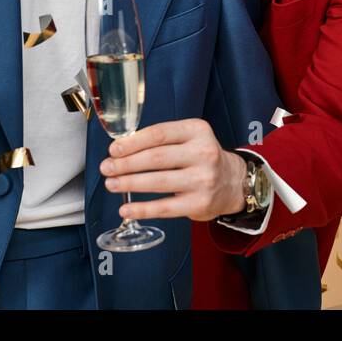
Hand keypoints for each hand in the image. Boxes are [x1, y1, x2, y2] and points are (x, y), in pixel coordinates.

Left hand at [100, 119, 247, 220]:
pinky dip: (142, 209)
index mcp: (197, 131)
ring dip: (129, 183)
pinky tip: (126, 209)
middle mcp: (203, 153)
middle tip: (107, 168)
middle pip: (156, 158)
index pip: (159, 134)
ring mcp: (203, 180)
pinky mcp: (199, 204)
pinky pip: (165, 207)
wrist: (234, 182)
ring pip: (158, 182)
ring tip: (111, 184)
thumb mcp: (190, 138)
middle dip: (126, 164)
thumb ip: (162, 140)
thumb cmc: (201, 158)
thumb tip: (122, 149)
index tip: (114, 149)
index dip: (132, 142)